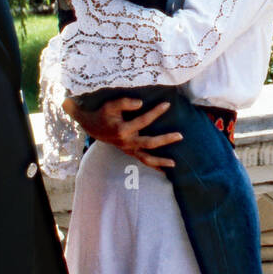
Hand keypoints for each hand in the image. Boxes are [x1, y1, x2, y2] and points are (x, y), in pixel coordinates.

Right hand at [62, 97, 181, 168]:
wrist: (92, 126)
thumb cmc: (103, 113)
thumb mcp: (110, 105)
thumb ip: (125, 103)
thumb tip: (141, 103)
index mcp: (122, 130)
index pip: (143, 121)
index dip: (155, 112)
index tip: (167, 105)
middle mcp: (126, 142)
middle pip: (149, 143)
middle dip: (165, 140)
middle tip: (180, 135)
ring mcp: (128, 149)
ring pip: (146, 158)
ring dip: (160, 162)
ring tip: (174, 164)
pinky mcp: (129, 152)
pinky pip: (142, 161)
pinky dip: (153, 166)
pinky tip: (164, 170)